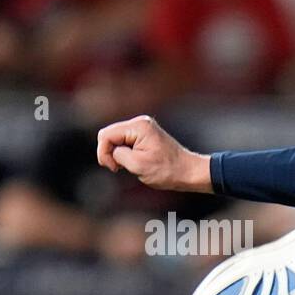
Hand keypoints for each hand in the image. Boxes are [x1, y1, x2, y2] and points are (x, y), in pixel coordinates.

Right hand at [96, 114, 212, 192]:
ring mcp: (144, 127)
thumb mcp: (137, 165)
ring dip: (118, 153)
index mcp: (138, 127)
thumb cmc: (167, 171)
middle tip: (118, 169)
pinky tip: (133, 162)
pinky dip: (126, 153)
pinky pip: (126, 141)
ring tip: (129, 166)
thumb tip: (111, 150)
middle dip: (109, 152)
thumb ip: (117, 154)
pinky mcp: (146, 135)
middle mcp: (140, 122)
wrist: (190, 172)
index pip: (106, 135)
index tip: (114, 168)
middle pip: (110, 135)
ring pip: (117, 139)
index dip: (104, 152)